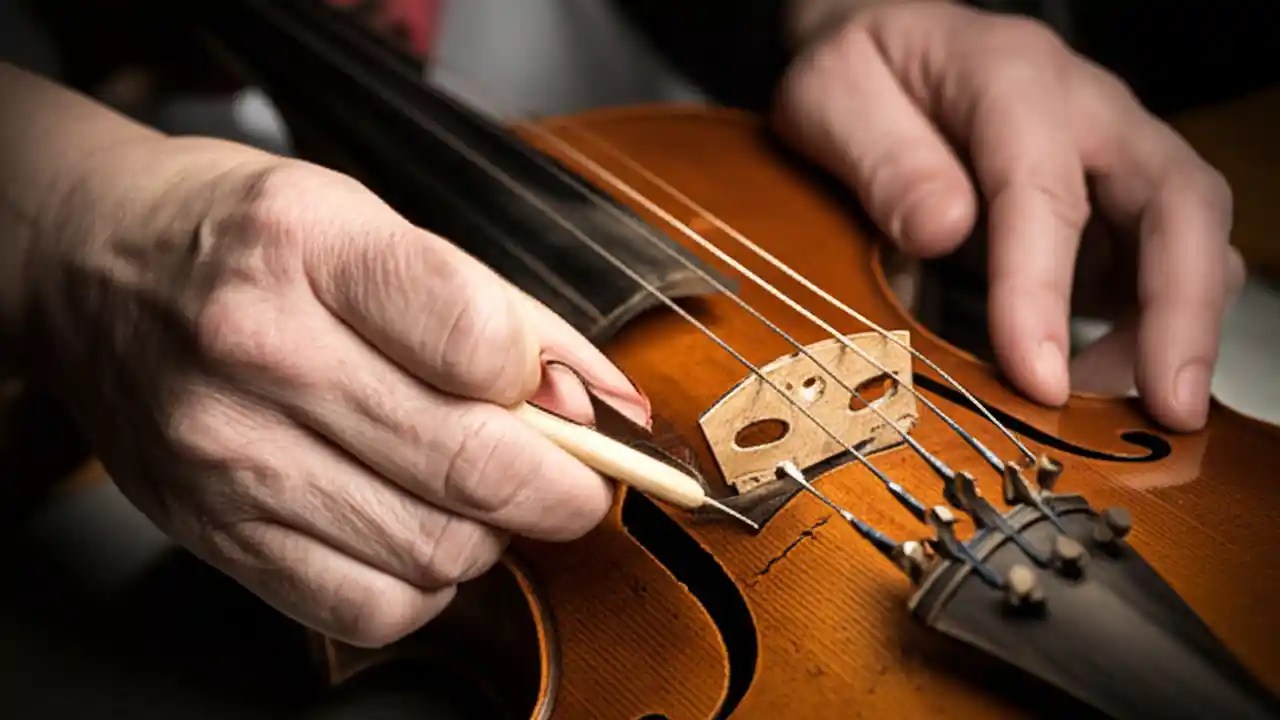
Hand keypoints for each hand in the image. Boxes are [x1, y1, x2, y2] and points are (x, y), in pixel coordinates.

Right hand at [26, 136, 648, 646]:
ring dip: (491, 535)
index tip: (579, 405)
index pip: (483, 344)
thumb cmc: (244, 237)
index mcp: (310, 247)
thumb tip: (602, 400)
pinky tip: (416, 531)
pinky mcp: (212, 533)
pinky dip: (426, 586)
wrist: (94, 268)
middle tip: (576, 482)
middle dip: (561, 489)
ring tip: (477, 492)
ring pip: (431, 549)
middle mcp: (258, 352)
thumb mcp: (370, 220)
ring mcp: (227, 454)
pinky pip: (367, 607)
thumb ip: (494, 309)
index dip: (563, 390)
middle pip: (469, 465)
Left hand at [774, 1, 1243, 430]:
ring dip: (1173, 329)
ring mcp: (1112, 151)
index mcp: (1008, 76)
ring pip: (1188, 236)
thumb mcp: (832, 95)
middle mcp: (1085, 108)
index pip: (1042, 187)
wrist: (889, 46)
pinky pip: (1164, 259)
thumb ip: (879, 157)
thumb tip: (942, 229)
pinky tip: (1102, 378)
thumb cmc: (861, 74)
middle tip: (1169, 412)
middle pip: (1176, 202)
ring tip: (1114, 409)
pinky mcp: (1115, 197)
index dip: (1043, 289)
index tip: (1037, 379)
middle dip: (1182, 313)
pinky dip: (1152, 326)